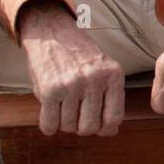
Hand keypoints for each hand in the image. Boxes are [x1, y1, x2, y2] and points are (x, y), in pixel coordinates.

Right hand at [18, 0, 124, 136]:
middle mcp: (94, 80)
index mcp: (113, 75)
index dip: (104, 127)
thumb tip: (111, 132)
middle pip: (90, 127)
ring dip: (63, 122)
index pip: (115, 118)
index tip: (96, 121)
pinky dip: (48, 124)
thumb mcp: (102, 70)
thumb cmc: (79, 56)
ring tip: (63, 104)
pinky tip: (50, 109)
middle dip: (81, 126)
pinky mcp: (49, 90)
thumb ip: (109, 99)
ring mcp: (71, 85)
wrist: (52, 32)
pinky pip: (49, 125)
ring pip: (68, 127)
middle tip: (75, 112)